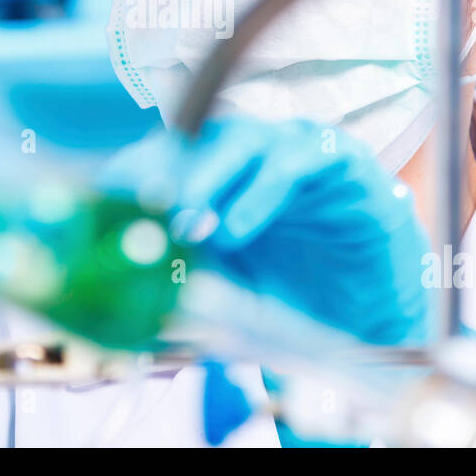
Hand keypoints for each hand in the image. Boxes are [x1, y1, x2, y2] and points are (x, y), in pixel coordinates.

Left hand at [102, 117, 429, 344]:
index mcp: (217, 177)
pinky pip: (296, 160)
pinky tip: (235, 231)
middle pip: (194, 136)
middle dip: (161, 171)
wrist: (377, 316)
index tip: (98, 206)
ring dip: (206, 177)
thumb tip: (108, 338)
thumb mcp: (223, 299)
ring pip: (241, 137)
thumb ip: (177, 297)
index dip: (130, 174)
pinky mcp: (341, 160)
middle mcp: (251, 153)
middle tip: (138, 211)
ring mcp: (295, 150)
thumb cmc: (295, 300)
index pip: (161, 156)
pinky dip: (260, 192)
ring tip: (186, 226)